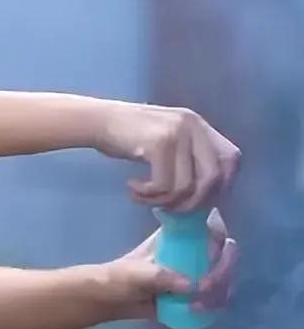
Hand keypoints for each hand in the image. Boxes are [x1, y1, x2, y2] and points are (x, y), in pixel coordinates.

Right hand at [93, 102, 240, 210]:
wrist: (97, 121)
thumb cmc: (127, 136)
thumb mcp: (166, 141)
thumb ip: (186, 158)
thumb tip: (203, 196)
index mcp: (199, 125)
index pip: (231, 158)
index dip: (222, 184)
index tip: (199, 199)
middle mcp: (193, 126)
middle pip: (214, 176)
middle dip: (195, 201)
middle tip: (170, 207)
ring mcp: (177, 133)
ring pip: (186, 186)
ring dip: (163, 201)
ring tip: (144, 198)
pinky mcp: (159, 143)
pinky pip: (164, 184)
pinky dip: (148, 196)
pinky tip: (133, 189)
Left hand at [103, 209, 237, 319]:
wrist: (110, 299)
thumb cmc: (119, 277)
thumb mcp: (136, 274)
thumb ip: (161, 277)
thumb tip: (191, 286)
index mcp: (177, 236)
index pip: (210, 227)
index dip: (219, 238)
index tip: (212, 254)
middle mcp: (192, 250)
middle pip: (225, 253)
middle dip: (222, 270)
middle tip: (205, 287)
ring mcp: (196, 271)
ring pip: (224, 276)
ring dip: (218, 291)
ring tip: (195, 305)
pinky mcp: (196, 293)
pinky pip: (217, 296)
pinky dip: (214, 304)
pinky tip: (198, 310)